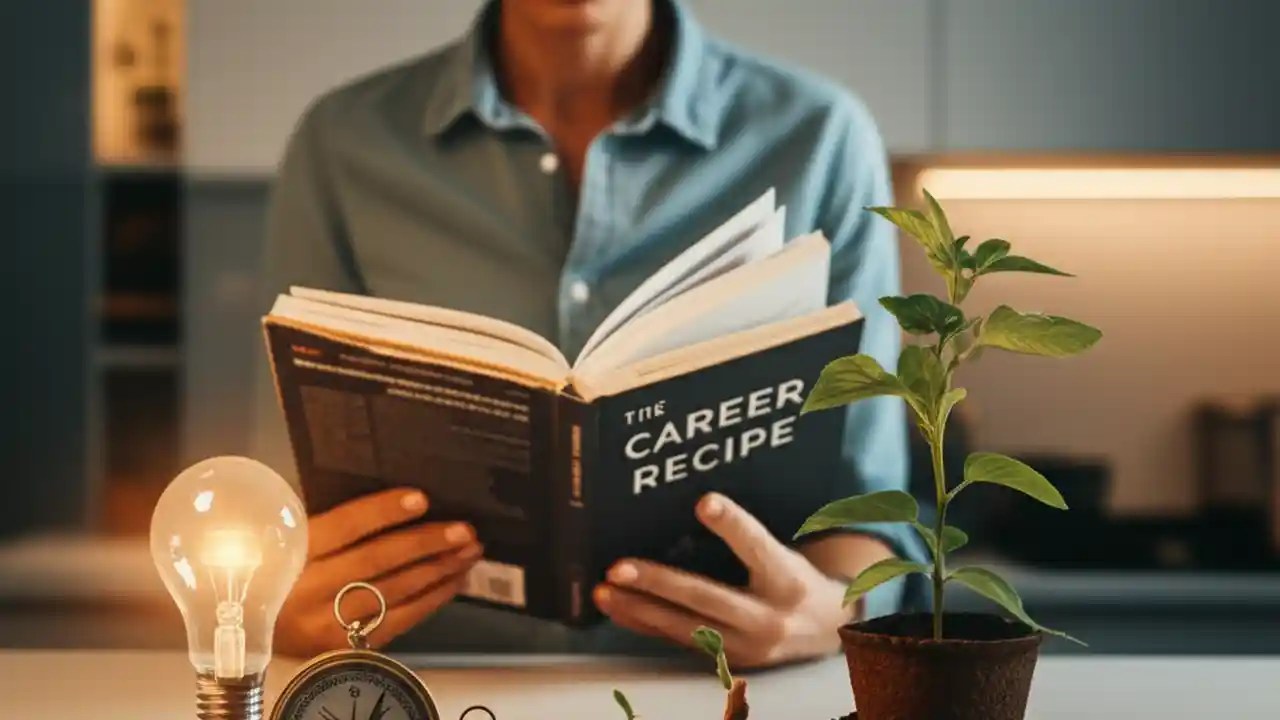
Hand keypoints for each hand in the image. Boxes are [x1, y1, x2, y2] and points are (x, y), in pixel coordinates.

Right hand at [275, 488, 481, 656]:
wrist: (242, 624)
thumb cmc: (272, 567)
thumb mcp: (286, 537)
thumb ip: (329, 524)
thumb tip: (394, 503)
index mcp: (292, 550)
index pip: (344, 526)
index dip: (384, 512)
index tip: (422, 499)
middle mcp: (308, 589)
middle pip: (376, 561)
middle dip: (427, 544)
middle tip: (464, 531)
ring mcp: (325, 622)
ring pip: (393, 593)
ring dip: (438, 571)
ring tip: (469, 552)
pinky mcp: (342, 646)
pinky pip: (396, 621)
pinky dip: (430, 600)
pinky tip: (453, 582)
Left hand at [593, 492, 855, 669]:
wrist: (827, 633)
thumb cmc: (797, 580)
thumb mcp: (787, 554)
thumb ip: (749, 538)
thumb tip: (698, 499)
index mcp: (788, 581)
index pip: (758, 547)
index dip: (733, 524)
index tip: (705, 501)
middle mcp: (769, 618)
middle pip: (707, 598)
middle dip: (659, 583)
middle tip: (618, 567)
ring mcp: (747, 646)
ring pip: (685, 627)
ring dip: (639, 608)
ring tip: (604, 590)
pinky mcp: (729, 660)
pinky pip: (679, 641)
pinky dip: (644, 624)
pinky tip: (617, 608)